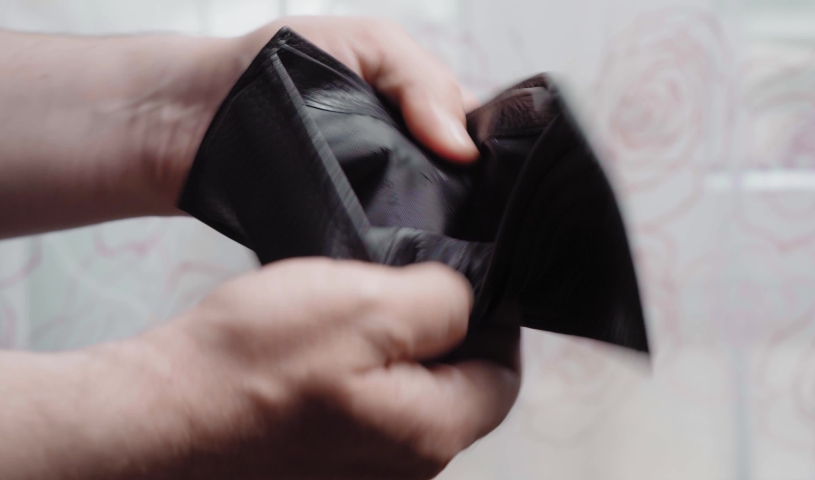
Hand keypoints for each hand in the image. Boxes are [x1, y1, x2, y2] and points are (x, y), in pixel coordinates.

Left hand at [0, 17, 478, 236]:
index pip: (482, 142)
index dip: (493, 160)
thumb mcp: (366, 44)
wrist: (195, 117)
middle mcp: (408, 161)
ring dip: (434, 237)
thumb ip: (420, 79)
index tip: (493, 179)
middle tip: (470, 219)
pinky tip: (400, 261)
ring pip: (427, 229)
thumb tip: (462, 145)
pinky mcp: (347, 236)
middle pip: (463, 195)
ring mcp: (378, 201)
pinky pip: (381, 252)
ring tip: (438, 244)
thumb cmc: (277, 67)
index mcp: (424, 112)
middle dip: (471, 207)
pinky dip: (393, 258)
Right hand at [141, 259, 518, 478]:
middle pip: (453, 391)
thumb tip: (467, 303)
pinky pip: (359, 418)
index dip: (493, 322)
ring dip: (386, 357)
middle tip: (390, 292)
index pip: (501, 377)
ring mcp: (356, 477)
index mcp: (430, 435)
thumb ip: (444, 301)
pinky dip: (349, 382)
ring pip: (403, 401)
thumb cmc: (252, 364)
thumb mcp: (368, 303)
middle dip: (435, 337)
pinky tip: (311, 360)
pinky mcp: (318, 471)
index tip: (462, 286)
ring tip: (341, 321)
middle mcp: (402, 472)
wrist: (155, 417)